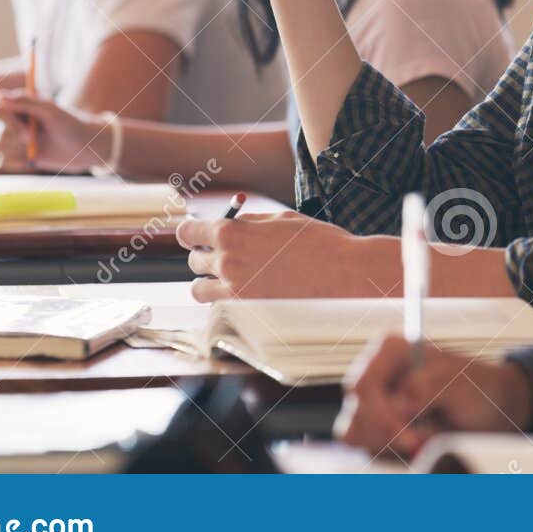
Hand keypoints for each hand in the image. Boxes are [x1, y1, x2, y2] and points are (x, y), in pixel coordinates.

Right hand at [0, 91, 104, 172]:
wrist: (86, 148)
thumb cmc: (71, 124)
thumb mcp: (50, 110)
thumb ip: (25, 102)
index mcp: (21, 108)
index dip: (6, 120)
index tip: (24, 126)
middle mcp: (15, 123)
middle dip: (14, 137)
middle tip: (31, 139)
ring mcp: (17, 141)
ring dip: (15, 149)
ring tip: (33, 148)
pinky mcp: (20, 157)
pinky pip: (5, 161)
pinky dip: (18, 161)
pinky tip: (33, 158)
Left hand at [176, 209, 399, 301]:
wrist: (344, 274)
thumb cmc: (319, 242)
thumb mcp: (281, 219)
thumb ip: (249, 222)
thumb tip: (231, 223)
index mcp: (232, 233)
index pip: (187, 233)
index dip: (192, 234)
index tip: (199, 236)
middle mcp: (227, 262)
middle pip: (194, 261)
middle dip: (206, 257)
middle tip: (226, 256)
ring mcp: (235, 291)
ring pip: (199, 290)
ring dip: (210, 283)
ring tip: (232, 279)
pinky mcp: (246, 312)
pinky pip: (220, 308)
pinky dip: (227, 301)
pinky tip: (250, 293)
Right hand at [335, 334, 532, 457]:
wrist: (490, 409)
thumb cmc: (478, 387)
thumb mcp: (461, 382)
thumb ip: (428, 387)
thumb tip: (399, 403)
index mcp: (390, 351)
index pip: (363, 385)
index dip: (380, 415)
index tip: (409, 437)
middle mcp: (376, 374)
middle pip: (356, 413)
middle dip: (387, 434)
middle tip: (420, 442)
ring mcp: (373, 402)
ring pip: (356, 434)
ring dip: (390, 445)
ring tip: (426, 436)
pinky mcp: (376, 428)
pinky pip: (368, 448)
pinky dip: (391, 453)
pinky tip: (418, 444)